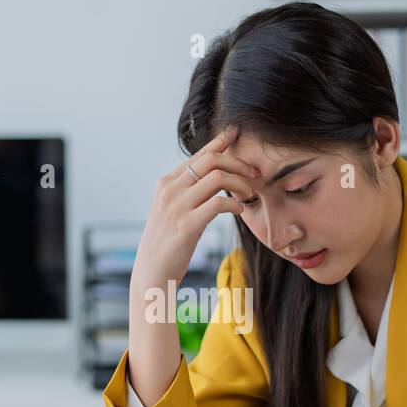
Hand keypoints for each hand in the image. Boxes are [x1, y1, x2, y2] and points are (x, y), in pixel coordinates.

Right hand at [132, 125, 259, 287]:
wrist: (152, 273)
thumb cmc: (168, 243)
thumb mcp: (173, 210)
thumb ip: (189, 192)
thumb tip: (215, 178)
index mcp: (167, 183)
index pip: (198, 154)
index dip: (220, 141)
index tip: (236, 133)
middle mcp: (170, 190)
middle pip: (211, 160)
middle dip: (238, 163)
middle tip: (254, 174)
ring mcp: (177, 207)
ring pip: (217, 178)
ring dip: (240, 184)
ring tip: (249, 195)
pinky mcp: (186, 226)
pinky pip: (218, 204)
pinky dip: (235, 204)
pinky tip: (240, 211)